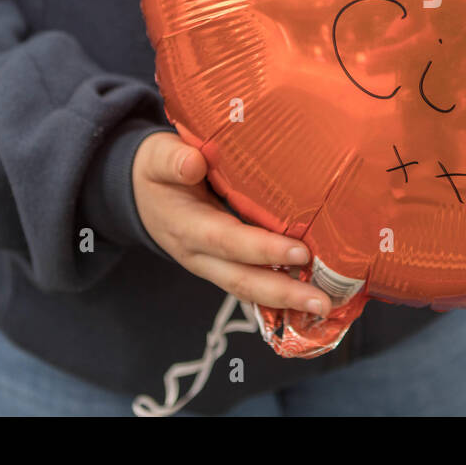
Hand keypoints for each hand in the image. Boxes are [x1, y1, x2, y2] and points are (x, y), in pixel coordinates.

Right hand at [132, 131, 331, 315]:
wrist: (140, 194)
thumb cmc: (157, 170)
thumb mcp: (157, 157)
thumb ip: (173, 160)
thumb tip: (194, 163)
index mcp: (185, 225)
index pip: (226, 240)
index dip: (262, 249)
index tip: (300, 252)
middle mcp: (198, 255)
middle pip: (241, 280)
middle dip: (283, 293)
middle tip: (323, 302)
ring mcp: (211, 266)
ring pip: (249, 289)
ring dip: (287, 301)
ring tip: (325, 307)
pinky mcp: (224, 266)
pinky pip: (252, 285)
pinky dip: (279, 297)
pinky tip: (309, 302)